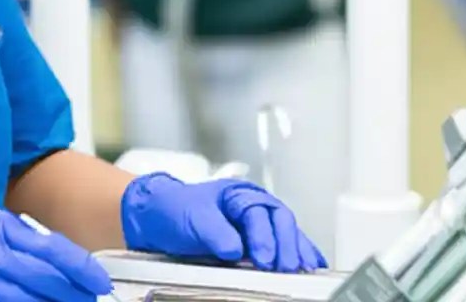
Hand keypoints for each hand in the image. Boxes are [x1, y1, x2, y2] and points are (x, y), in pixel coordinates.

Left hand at [121, 173, 326, 272]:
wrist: (155, 221)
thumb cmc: (173, 211)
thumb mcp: (190, 218)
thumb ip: (213, 232)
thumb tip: (235, 249)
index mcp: (237, 194)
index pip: (259, 213)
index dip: (265, 237)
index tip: (264, 260)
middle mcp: (252, 207)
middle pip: (280, 221)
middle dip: (286, 245)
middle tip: (287, 267)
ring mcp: (255, 226)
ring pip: (286, 233)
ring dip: (296, 251)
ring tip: (304, 270)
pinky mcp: (254, 245)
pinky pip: (281, 246)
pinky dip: (297, 254)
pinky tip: (310, 266)